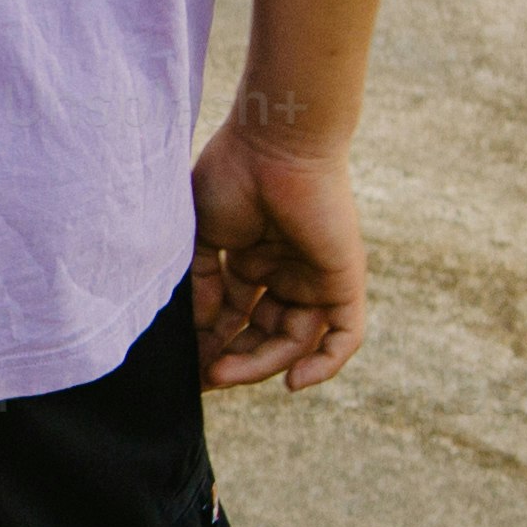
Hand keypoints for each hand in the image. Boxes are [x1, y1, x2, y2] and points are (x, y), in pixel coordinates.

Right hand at [189, 125, 371, 392]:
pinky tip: (293, 382)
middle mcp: (285, 273)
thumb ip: (200, 283)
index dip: (210, 342)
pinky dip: (324, 364)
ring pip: (296, 340)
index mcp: (252, 259)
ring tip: (224, 372)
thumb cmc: (231, 175)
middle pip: (264, 333)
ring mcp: (315, 279)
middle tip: (204, 376)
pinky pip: (343, 336)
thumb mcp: (201, 236)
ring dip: (262, 363)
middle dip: (234, 357)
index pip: (234, 316)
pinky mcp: (342, 281)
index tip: (183, 365)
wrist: (274, 144)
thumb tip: (200, 327)